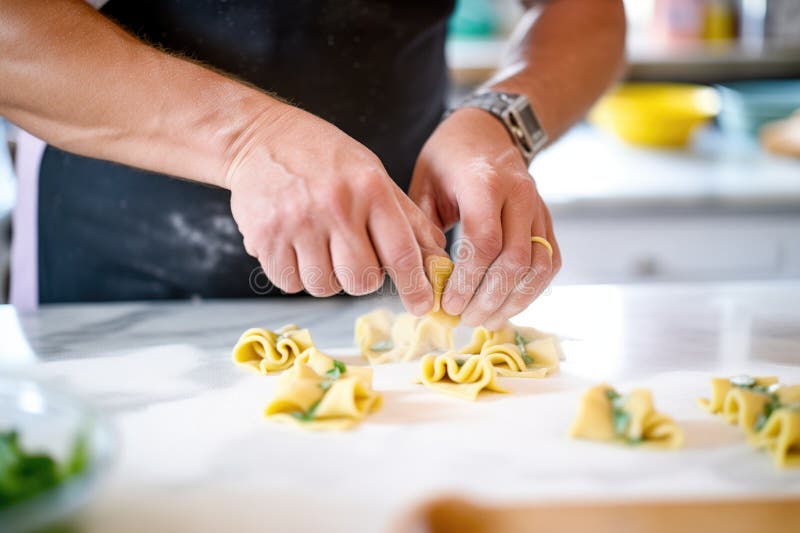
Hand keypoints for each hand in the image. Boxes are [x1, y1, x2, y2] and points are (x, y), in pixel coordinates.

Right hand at [227, 104, 445, 314]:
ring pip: (324, 287)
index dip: (415, 286)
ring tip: (319, 246)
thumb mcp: (373, 174)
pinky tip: (295, 247)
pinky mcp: (264, 237)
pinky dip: (295, 274)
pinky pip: (289, 283)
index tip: (422, 304)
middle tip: (352, 256)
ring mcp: (297, 223)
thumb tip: (437, 257)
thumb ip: (406, 218)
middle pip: (361, 281)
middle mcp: (335, 206)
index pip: (402, 253)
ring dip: (326, 277)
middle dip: (362, 278)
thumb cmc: (324, 158)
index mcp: (370, 189)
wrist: (260, 137)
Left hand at [409, 107, 560, 328]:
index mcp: (485, 182)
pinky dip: (533, 289)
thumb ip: (424, 228)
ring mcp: (539, 208)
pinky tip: (508, 304)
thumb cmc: (448, 158)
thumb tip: (425, 280)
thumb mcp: (424, 183)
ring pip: (539, 265)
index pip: (484, 241)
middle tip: (464, 318)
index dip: (467, 280)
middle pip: (514, 260)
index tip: (448, 303)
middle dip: (488, 297)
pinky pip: (550, 261)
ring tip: (486, 319)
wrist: (489, 130)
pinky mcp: (548, 220)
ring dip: (514, 300)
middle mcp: (520, 195)